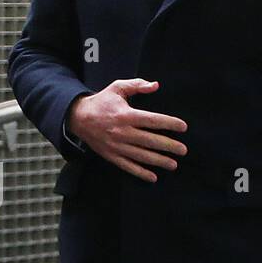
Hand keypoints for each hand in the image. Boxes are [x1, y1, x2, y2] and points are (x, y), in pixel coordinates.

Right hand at [68, 79, 187, 181]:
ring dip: (159, 161)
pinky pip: (127, 166)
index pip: (152, 120)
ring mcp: (116, 146)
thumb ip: (137, 85)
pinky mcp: (111, 155)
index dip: (169, 123)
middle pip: (150, 140)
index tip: (183, 127)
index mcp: (126, 115)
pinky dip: (140, 173)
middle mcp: (122, 132)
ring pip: (141, 156)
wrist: (78, 117)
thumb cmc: (102, 101)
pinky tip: (153, 177)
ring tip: (173, 164)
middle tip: (183, 150)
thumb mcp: (117, 88)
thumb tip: (156, 85)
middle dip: (168, 146)